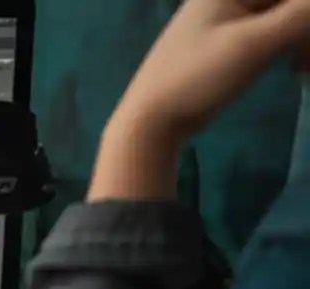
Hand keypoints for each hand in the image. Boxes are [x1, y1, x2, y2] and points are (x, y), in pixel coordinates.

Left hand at [90, 0, 309, 200]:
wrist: (152, 119)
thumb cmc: (197, 77)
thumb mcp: (253, 43)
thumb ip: (298, 15)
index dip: (307, 17)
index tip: (307, 46)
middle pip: (290, 3)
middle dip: (306, 30)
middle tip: (306, 66)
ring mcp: (231, 18)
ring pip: (287, 18)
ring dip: (304, 40)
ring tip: (304, 71)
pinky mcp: (233, 42)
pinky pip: (276, 33)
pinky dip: (291, 47)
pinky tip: (296, 69)